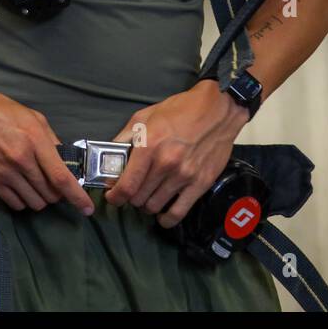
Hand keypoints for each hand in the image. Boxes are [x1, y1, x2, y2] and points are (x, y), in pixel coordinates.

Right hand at [0, 75, 95, 215]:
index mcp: (35, 141)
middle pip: (49, 193)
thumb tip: (64, 159)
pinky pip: (14, 203)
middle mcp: (21, 160)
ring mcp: (4, 173)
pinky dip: (22, 201)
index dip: (77, 197)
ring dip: (40, 199)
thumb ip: (50, 139)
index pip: (61, 177)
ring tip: (36, 186)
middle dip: (57, 194)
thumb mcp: (32, 117)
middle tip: (53, 185)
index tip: (87, 209)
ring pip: (34, 202)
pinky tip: (20, 189)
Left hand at [105, 78, 249, 228]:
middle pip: (138, 198)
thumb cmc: (181, 110)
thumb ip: (125, 137)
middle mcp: (166, 164)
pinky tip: (163, 215)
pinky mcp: (200, 183)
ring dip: (147, 205)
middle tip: (134, 189)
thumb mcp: (145, 116)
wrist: (217, 109)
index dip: (115, 197)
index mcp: (149, 146)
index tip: (113, 196)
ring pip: (154, 207)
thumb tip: (109, 157)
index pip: (126, 186)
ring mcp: (184, 176)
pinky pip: (178, 213)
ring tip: (149, 195)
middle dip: (131, 197)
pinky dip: (167, 219)